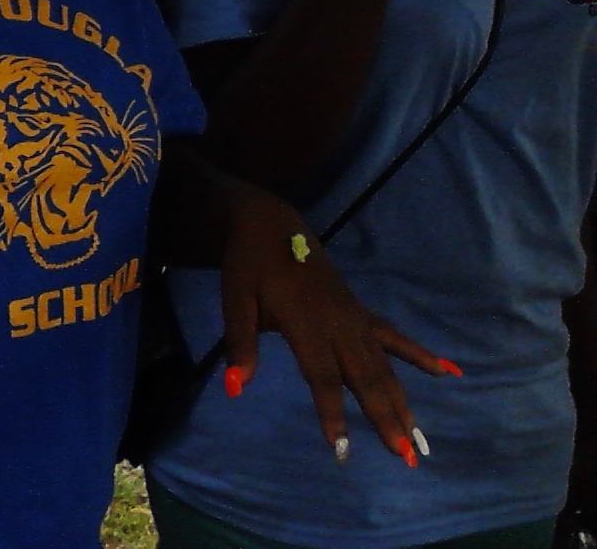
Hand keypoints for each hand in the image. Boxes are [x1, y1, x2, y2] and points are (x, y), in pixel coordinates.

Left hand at [218, 188, 445, 465]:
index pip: (323, 377)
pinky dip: (419, 354)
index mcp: (306, 323)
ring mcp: (354, 317)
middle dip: (386, 418)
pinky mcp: (360, 310)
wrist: (271, 223)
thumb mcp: (234, 300)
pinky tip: (447, 371)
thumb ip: (240, 344)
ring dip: (403, 402)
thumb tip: (234, 388)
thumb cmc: (248, 264)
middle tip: (407, 457)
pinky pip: (393, 337)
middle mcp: (338, 324)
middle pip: (366, 378)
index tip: (343, 449)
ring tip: (421, 440)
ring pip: (384, 366)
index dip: (333, 413)